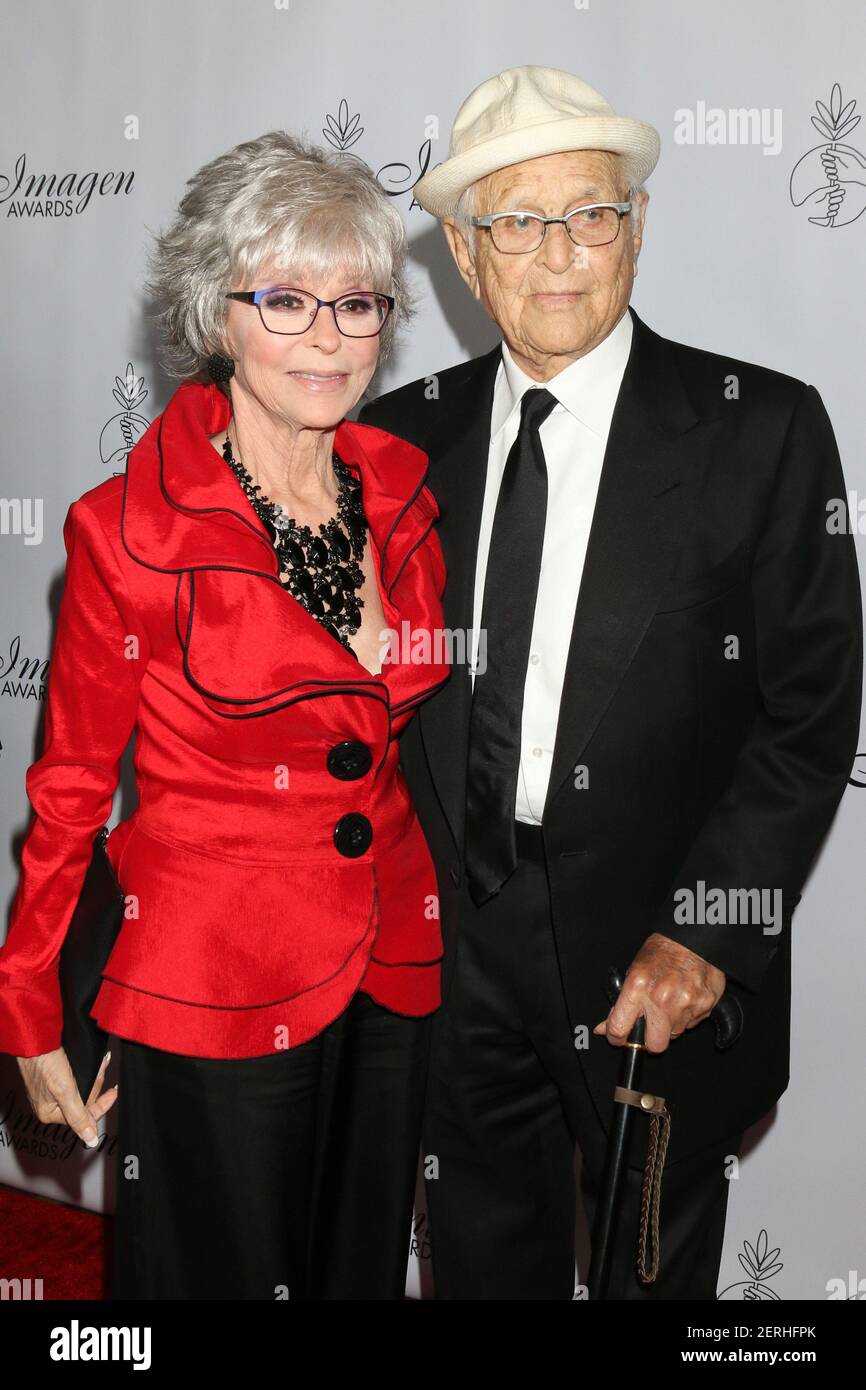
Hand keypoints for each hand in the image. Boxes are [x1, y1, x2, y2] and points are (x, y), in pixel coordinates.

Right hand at [17, 1047, 117, 1147]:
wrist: (35, 1038)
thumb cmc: (45, 1063)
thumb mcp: (65, 1091)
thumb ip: (79, 1117)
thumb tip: (91, 1140)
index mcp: (50, 1114)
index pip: (85, 1116)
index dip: (102, 1105)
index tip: (114, 1093)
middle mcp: (51, 1106)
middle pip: (85, 1101)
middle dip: (96, 1083)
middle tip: (103, 1067)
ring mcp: (52, 1091)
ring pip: (84, 1088)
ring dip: (95, 1075)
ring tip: (101, 1061)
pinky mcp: (55, 1077)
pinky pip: (78, 1078)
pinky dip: (88, 1070)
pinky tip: (96, 1061)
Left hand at [593, 932, 725, 1052]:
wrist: (692, 937)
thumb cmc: (661, 952)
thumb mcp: (633, 972)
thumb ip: (621, 1004)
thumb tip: (604, 1028)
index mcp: (637, 987)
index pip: (619, 1029)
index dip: (616, 1038)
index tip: (618, 1037)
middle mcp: (661, 998)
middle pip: (655, 1045)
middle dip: (650, 1039)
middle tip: (650, 1025)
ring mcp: (685, 1004)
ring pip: (675, 1033)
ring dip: (670, 1023)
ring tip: (671, 1000)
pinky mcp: (705, 1005)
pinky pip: (692, 1023)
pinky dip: (687, 1015)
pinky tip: (685, 996)